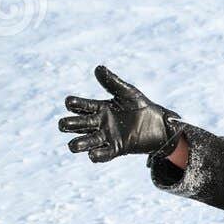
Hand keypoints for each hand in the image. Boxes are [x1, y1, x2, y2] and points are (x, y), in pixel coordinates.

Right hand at [58, 65, 178, 163]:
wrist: (160, 124)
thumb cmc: (142, 106)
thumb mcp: (128, 92)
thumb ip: (112, 82)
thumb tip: (98, 68)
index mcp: (100, 108)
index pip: (81, 106)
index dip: (73, 105)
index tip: (70, 103)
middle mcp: (100, 123)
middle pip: (78, 125)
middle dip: (69, 125)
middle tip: (64, 125)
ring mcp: (108, 136)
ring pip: (87, 141)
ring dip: (78, 144)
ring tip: (72, 145)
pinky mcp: (118, 148)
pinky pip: (104, 153)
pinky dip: (97, 155)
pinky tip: (92, 155)